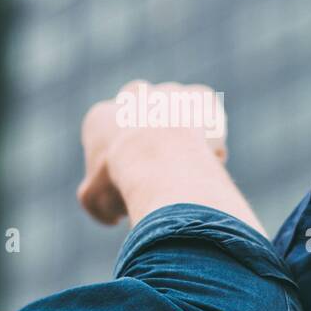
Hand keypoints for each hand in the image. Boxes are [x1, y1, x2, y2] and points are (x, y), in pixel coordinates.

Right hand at [77, 81, 256, 230]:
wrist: (160, 159)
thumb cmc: (124, 179)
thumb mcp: (97, 200)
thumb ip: (100, 205)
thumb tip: (113, 217)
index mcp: (101, 117)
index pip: (113, 140)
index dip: (127, 164)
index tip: (141, 181)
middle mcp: (134, 96)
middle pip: (146, 119)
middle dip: (156, 140)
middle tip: (170, 169)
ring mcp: (168, 93)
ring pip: (181, 117)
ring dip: (188, 138)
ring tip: (195, 168)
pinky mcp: (199, 96)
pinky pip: (210, 117)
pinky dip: (213, 136)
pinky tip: (212, 158)